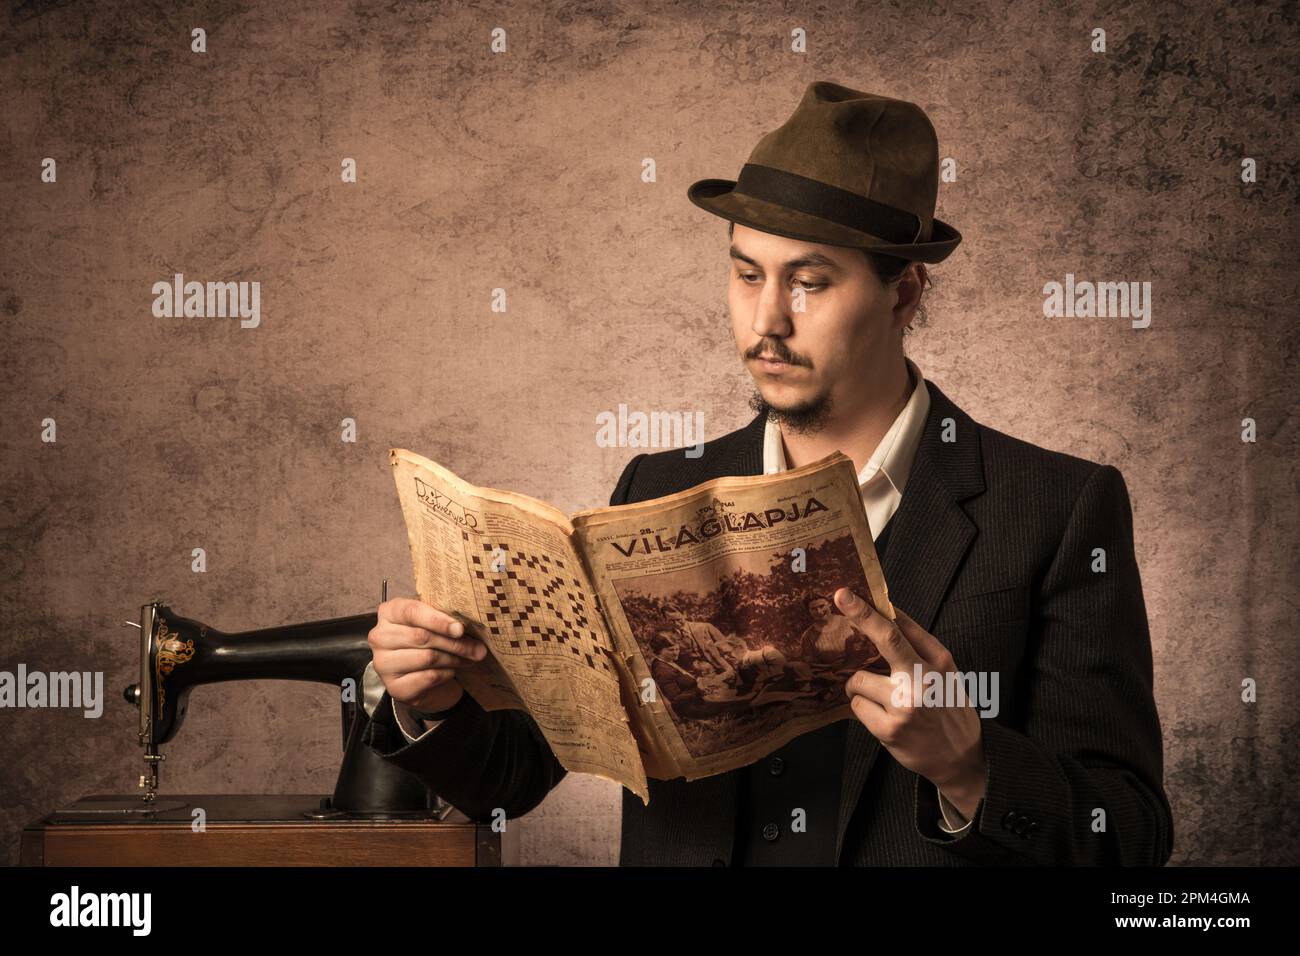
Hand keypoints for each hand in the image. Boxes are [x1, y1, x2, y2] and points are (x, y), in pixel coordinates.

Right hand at [368, 597, 486, 713]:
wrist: (421, 676)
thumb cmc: (429, 641)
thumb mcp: (435, 623)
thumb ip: (446, 620)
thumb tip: (464, 629)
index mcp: (389, 612)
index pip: (412, 612)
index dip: (438, 621)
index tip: (460, 629)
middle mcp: (379, 637)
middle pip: (422, 637)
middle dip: (454, 643)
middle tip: (478, 649)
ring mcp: (383, 664)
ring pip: (427, 657)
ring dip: (453, 659)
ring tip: (468, 658)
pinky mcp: (393, 687)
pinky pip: (428, 677)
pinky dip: (446, 674)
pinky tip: (452, 671)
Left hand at [836, 588, 986, 819]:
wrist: (963, 757)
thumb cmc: (949, 708)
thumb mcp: (945, 673)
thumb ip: (918, 647)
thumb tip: (886, 614)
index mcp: (938, 661)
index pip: (902, 626)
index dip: (873, 607)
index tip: (848, 592)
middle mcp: (924, 679)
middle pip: (887, 638)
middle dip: (860, 614)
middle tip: (840, 596)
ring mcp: (905, 705)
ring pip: (859, 680)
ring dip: (859, 687)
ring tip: (877, 697)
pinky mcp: (889, 729)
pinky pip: (857, 706)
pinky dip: (863, 708)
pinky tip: (880, 715)